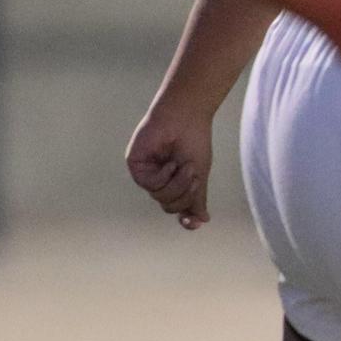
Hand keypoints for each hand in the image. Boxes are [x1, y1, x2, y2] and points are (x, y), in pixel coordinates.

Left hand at [126, 101, 213, 229]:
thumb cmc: (194, 141)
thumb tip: (203, 220)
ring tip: (184, 165)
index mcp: (175, 183)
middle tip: (194, 176)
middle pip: (170, 206)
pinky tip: (169, 163)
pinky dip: (163, 175)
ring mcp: (147, 174)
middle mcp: (160, 181)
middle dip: (186, 194)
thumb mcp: (200, 174)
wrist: (186, 117)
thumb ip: (198, 197)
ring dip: (177, 183)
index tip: (195, 222)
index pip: (178, 209)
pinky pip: (149, 184)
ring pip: (160, 197)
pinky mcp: (136, 166)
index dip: (186, 219)